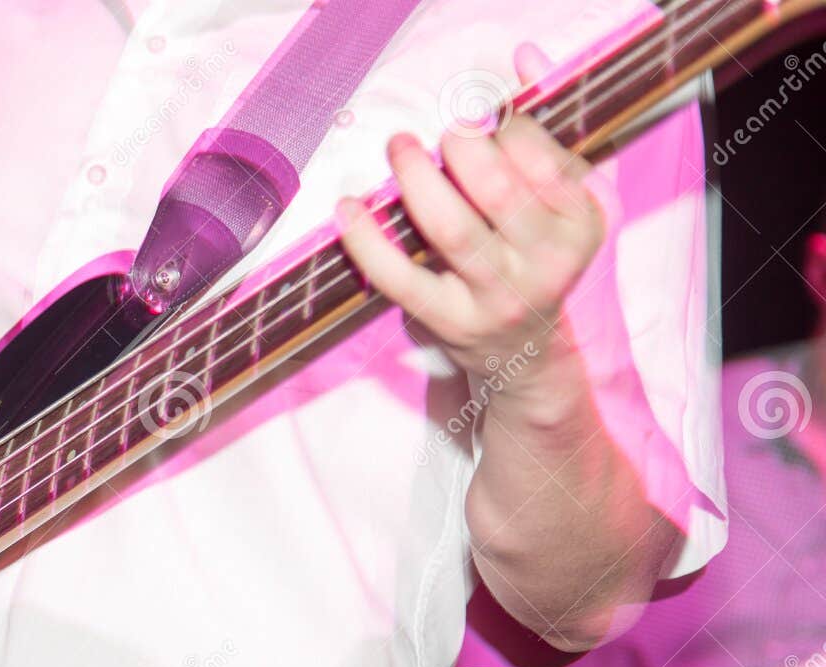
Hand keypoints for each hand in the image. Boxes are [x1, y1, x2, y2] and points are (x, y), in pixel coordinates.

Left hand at [336, 46, 604, 389]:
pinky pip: (399, 276)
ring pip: (449, 226)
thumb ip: (546, 125)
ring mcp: (495, 295)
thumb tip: (524, 57)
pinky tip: (348, 208)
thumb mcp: (563, 196)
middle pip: (495, 187)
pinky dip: (366, 239)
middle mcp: (543, 261)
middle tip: (442, 133)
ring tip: (399, 147)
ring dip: (414, 177)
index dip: (503, 125)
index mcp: (578, 222)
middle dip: (459, 144)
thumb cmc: (536, 257)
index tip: (482, 116)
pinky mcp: (449, 320)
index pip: (538, 156)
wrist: (523, 351)